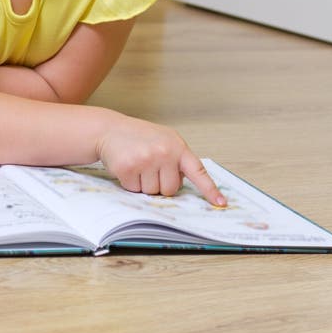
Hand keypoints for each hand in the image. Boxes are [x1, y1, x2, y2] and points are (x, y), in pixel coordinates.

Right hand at [97, 114, 225, 205]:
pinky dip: (131, 183)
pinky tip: (128, 167)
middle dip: (160, 183)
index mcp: (177, 146)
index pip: (198, 171)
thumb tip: (187, 187)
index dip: (210, 189)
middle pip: (171, 189)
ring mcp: (146, 160)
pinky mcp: (128, 168)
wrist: (110, 128)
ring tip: (138, 164)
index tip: (221, 203)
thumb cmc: (140, 137)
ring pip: (153, 192)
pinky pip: (135, 190)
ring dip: (145, 183)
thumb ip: (178, 159)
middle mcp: (164, 152)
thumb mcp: (165, 140)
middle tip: (150, 166)